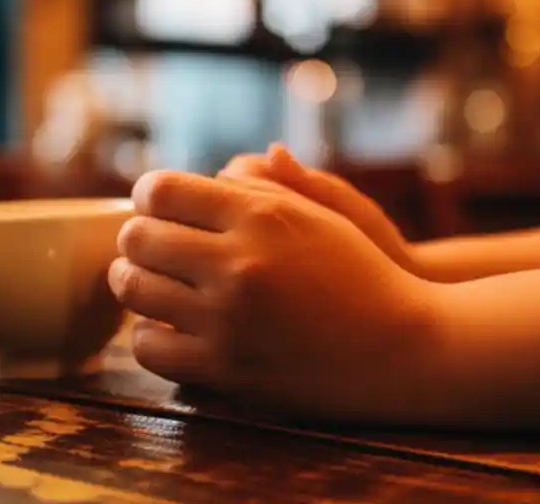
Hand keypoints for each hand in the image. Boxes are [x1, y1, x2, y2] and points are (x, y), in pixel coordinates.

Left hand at [109, 171, 439, 419]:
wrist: (406, 350)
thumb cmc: (366, 273)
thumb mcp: (327, 214)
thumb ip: (270, 186)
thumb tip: (218, 170)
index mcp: (262, 216)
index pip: (162, 191)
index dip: (149, 195)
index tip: (156, 206)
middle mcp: (239, 264)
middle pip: (139, 238)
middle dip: (136, 238)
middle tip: (145, 245)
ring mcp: (229, 319)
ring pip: (135, 290)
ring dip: (133, 282)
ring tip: (146, 281)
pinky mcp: (226, 369)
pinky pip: (150, 346)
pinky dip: (149, 334)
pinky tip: (165, 326)